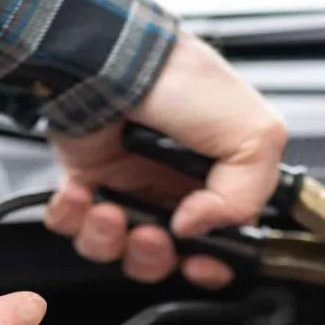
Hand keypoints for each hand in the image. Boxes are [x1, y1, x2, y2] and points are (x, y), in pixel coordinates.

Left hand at [43, 31, 287, 289]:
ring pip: (115, 250)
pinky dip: (71, 218)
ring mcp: (126, 186)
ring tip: (109, 210)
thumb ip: (246, 195)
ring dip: (110, 240)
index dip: (210, 265)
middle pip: (163, 258)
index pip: (218, 244)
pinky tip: (81, 194)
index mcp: (216, 180)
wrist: (112, 60)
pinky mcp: (84, 182)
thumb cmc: (181, 81)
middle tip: (151, 235)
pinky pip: (72, 225)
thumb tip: (200, 228)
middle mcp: (170, 188)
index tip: (199, 264)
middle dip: (154, 256)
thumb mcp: (253, 134)